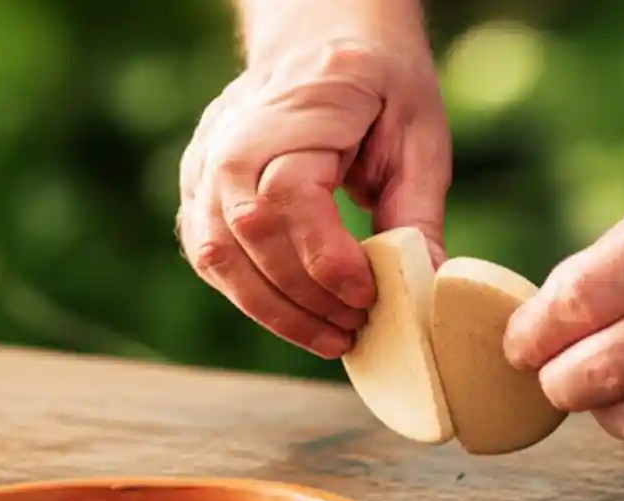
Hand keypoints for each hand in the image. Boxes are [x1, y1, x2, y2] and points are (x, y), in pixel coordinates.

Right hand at [177, 20, 449, 358]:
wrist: (323, 41)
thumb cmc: (381, 87)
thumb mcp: (420, 136)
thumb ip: (417, 213)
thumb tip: (425, 287)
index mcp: (302, 102)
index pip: (287, 193)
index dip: (324, 256)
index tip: (367, 293)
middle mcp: (236, 128)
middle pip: (245, 230)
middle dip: (302, 296)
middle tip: (356, 328)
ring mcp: (207, 158)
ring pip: (216, 252)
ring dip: (275, 309)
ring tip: (332, 338)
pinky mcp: (199, 189)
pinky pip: (211, 255)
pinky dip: (254, 297)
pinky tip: (300, 317)